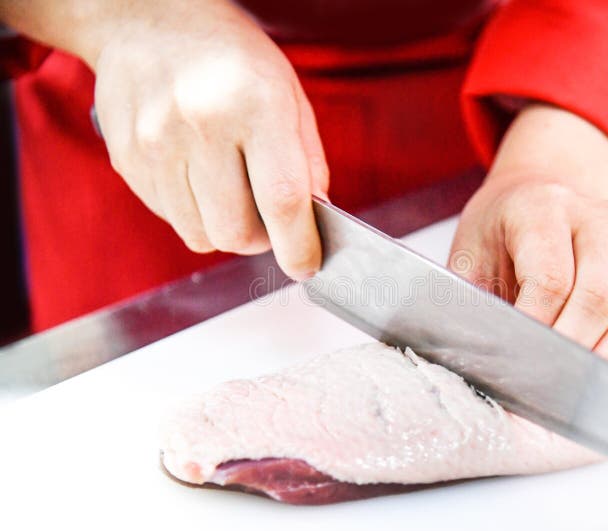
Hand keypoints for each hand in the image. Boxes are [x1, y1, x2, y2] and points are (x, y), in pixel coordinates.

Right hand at [87, 0, 327, 278]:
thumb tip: (314, 220)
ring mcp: (156, 145)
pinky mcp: (128, 161)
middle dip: (261, 238)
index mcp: (254, 104)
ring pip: (202, 235)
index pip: (281, 199)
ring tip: (231, 189)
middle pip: (237, 231)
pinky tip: (199, 175)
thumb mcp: (287, 93)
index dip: (299, 245)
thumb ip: (307, 160)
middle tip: (268, 216)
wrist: (149, 20)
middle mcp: (200, 125)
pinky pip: (172, 219)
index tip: (306, 265)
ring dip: (226, 228)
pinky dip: (195, 213)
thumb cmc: (230, 56)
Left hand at [450, 104, 607, 373]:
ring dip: (604, 365)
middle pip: (598, 301)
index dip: (536, 329)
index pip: (551, 281)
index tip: (516, 365)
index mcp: (543, 210)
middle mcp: (596, 221)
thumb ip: (469, 296)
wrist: (541, 190)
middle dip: (571, 353)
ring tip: (572, 397)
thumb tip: (471, 354)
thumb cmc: (499, 227)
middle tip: (544, 391)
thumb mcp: (470, 249)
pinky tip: (600, 385)